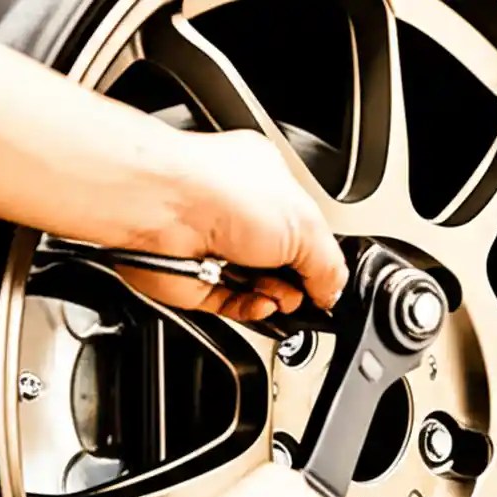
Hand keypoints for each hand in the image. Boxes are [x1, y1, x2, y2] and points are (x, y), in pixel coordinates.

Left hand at [105, 129, 346, 322]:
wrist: (164, 209)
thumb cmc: (220, 191)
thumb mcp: (307, 224)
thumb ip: (329, 264)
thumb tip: (332, 292)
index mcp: (267, 184)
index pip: (302, 228)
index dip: (316, 257)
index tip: (325, 280)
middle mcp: (236, 214)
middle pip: (280, 262)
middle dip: (296, 282)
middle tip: (303, 289)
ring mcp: (213, 248)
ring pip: (256, 289)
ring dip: (274, 300)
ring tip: (278, 296)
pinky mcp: (192, 280)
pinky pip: (230, 307)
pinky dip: (250, 312)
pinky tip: (261, 306)